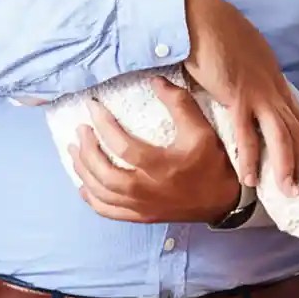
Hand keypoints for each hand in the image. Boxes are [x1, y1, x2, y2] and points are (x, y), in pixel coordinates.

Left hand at [69, 77, 242, 223]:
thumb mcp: (202, 130)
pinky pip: (108, 211)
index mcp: (160, 166)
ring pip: (101, 193)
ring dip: (83, 171)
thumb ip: (180, 104)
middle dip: (87, 150)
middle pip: (104, 173)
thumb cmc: (212, 162)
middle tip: (81, 130)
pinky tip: (83, 184)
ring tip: (75, 151)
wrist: (223, 200)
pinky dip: (91, 198)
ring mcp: (142, 206)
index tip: (93, 107)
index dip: (103, 124)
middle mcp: (146, 190)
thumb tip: (155, 80)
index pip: (122, 145)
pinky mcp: (141, 216)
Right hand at [183, 0, 298, 195]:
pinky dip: (250, 159)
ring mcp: (258, 94)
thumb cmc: (217, 33)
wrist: (202, 18)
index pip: (298, 113)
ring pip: (281, 136)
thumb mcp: (244, 57)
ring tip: (287, 191)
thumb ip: (250, 73)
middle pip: (296, 128)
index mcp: (273, 79)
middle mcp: (272, 88)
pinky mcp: (237, 98)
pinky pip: (247, 135)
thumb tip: (247, 81)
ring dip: (285, 167)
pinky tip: (249, 178)